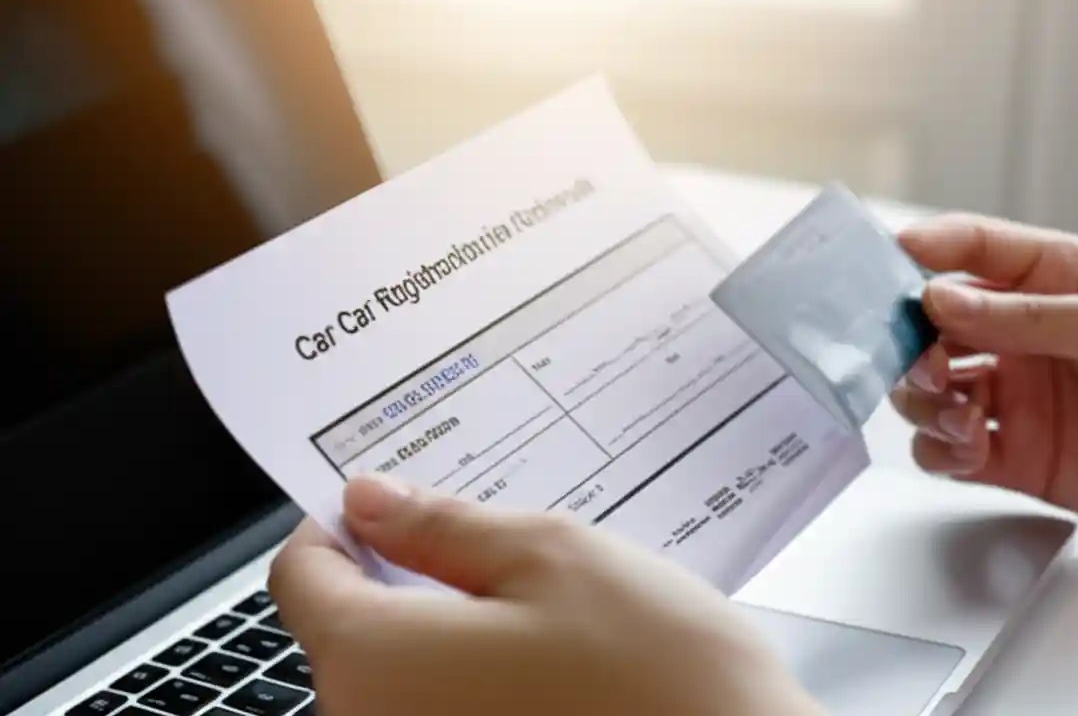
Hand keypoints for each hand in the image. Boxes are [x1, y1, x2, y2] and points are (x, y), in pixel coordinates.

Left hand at [269, 475, 823, 715]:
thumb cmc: (658, 675)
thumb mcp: (550, 557)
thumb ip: (441, 526)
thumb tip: (369, 500)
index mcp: (375, 662)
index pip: (300, 577)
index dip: (339, 527)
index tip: (389, 505)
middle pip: (349, 632)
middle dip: (409, 578)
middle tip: (501, 551)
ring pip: (403, 676)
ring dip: (452, 632)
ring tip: (547, 611)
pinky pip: (444, 713)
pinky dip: (478, 683)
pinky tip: (555, 667)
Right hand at [892, 213, 1077, 550]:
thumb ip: (1028, 316)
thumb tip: (942, 299)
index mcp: (1055, 281)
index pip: (974, 249)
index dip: (926, 249)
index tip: (889, 257)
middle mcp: (1023, 336)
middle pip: (932, 324)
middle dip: (911, 339)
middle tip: (922, 360)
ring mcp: (1014, 396)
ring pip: (927, 388)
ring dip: (922, 398)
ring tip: (956, 414)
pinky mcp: (1012, 455)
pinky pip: (947, 450)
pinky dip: (940, 450)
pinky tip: (968, 449)